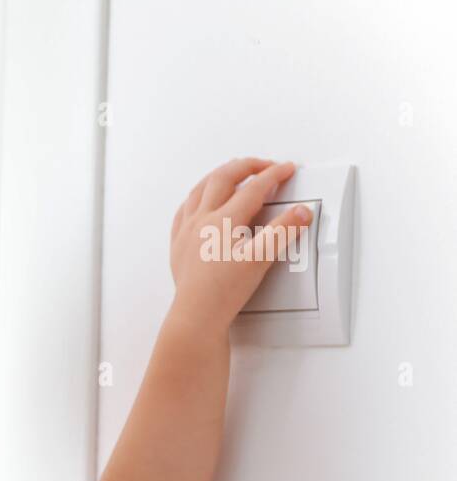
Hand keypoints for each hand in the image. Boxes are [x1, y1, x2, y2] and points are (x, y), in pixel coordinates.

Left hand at [168, 158, 312, 330]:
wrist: (197, 315)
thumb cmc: (224, 291)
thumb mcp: (261, 259)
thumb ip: (284, 231)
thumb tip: (302, 212)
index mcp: (222, 220)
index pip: (254, 187)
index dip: (274, 174)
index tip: (288, 169)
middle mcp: (200, 220)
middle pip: (223, 178)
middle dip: (247, 166)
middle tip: (265, 165)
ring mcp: (186, 231)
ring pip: (199, 189)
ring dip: (219, 175)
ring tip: (233, 172)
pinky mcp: (178, 244)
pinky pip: (183, 210)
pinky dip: (196, 197)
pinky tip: (200, 200)